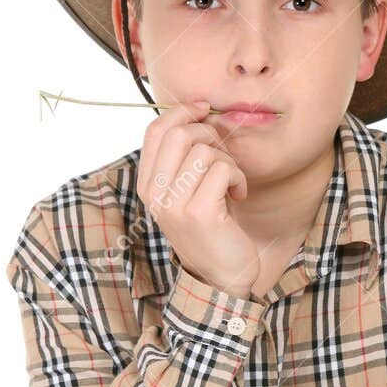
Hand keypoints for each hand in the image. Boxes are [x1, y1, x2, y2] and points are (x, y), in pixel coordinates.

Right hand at [136, 99, 259, 296]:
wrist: (222, 276)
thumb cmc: (211, 228)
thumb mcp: (187, 192)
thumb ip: (182, 159)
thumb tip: (198, 114)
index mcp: (147, 185)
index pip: (154, 131)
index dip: (181, 111)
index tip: (205, 110)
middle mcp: (154, 195)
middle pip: (178, 134)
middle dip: (210, 135)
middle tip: (225, 155)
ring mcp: (174, 205)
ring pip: (204, 151)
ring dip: (228, 160)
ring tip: (232, 181)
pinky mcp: (199, 213)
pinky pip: (222, 169)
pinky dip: (238, 176)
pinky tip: (239, 193)